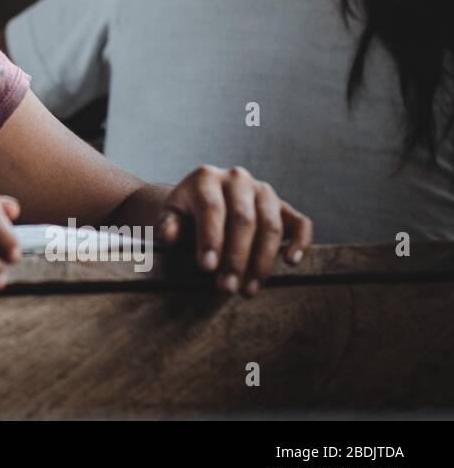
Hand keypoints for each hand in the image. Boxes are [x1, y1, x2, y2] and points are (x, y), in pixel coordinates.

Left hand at [157, 165, 312, 295]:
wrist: (200, 203)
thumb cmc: (183, 214)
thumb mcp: (169, 215)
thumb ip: (167, 225)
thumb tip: (169, 236)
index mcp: (206, 178)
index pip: (211, 208)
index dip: (210, 238)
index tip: (207, 268)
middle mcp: (238, 179)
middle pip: (243, 220)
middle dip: (235, 258)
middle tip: (226, 287)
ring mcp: (263, 191)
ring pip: (270, 225)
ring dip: (262, 261)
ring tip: (248, 290)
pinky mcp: (283, 207)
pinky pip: (300, 223)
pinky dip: (300, 242)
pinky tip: (290, 262)